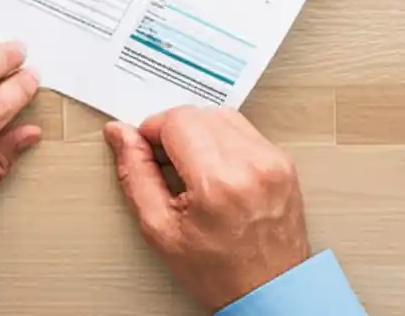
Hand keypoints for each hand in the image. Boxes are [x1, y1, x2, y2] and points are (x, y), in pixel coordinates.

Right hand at [104, 107, 309, 310]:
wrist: (270, 291)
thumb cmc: (219, 272)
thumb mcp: (160, 230)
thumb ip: (136, 174)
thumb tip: (120, 135)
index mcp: (218, 182)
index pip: (177, 120)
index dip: (152, 129)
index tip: (145, 148)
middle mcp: (251, 164)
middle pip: (199, 113)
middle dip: (174, 131)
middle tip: (166, 163)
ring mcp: (273, 161)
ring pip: (222, 117)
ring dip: (200, 133)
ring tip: (192, 170)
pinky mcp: (284, 162)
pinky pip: (245, 132)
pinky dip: (224, 142)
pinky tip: (216, 171)